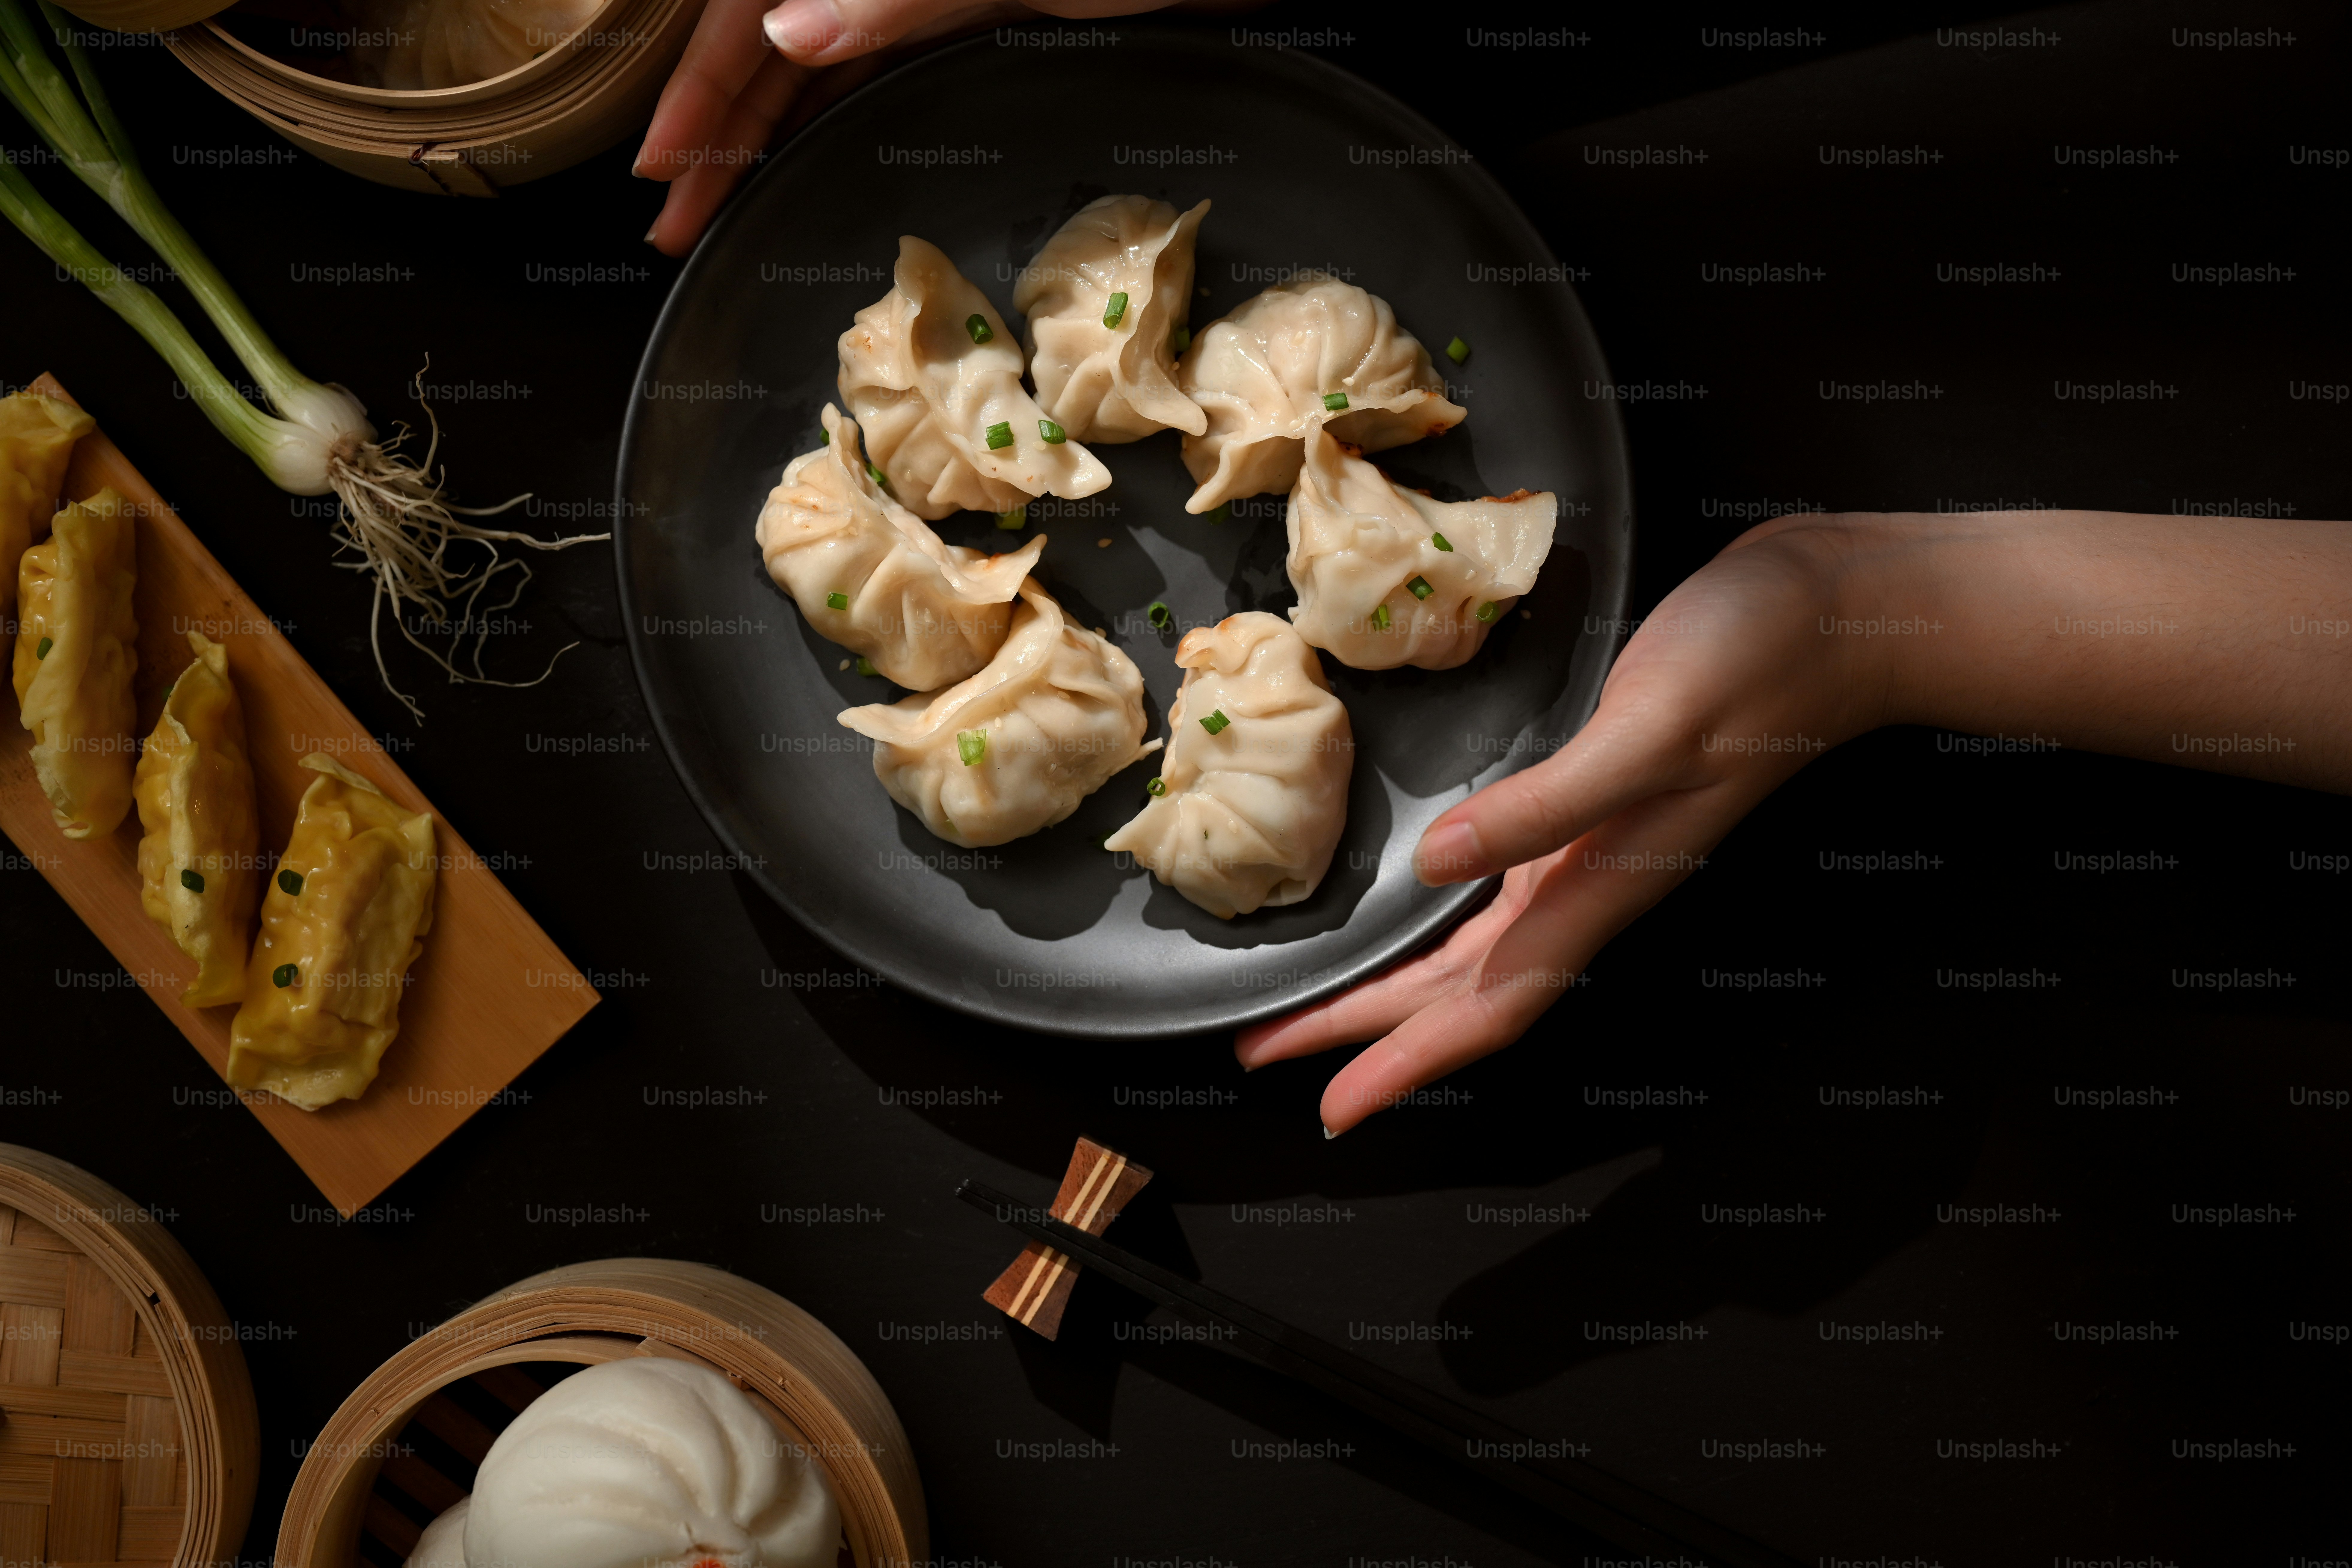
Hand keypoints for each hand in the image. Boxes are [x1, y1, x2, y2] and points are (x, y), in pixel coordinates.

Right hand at [635, 0, 1186, 255]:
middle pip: (761, 50)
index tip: (662, 168)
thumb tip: (781, 38)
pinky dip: (817, 122)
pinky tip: (786, 167)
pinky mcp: (944, 17)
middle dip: (712, 133)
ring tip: (713, 208)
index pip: (741, 14)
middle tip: (674, 220)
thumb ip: (883, 0)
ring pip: (803, 70)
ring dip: (757, 138)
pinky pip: (857, 76)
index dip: (696, 94)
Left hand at [1236, 515, 1894, 1134]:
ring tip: (1309, 998)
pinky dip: (1433, 911)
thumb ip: (1546, 806)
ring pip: (1468, 947)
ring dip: (1387, 981)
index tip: (1330, 1108)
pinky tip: (1403, 899)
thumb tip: (1438, 866)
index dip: (1404, 1062)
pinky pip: (1490, 886)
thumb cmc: (1756, 663)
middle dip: (1362, 1030)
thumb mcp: (1648, 729)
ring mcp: (1586, 844)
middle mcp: (1586, 882)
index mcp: (1598, 886)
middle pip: (1458, 991)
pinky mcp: (1585, 793)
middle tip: (1266, 1050)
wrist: (1836, 613)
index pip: (1485, 1007)